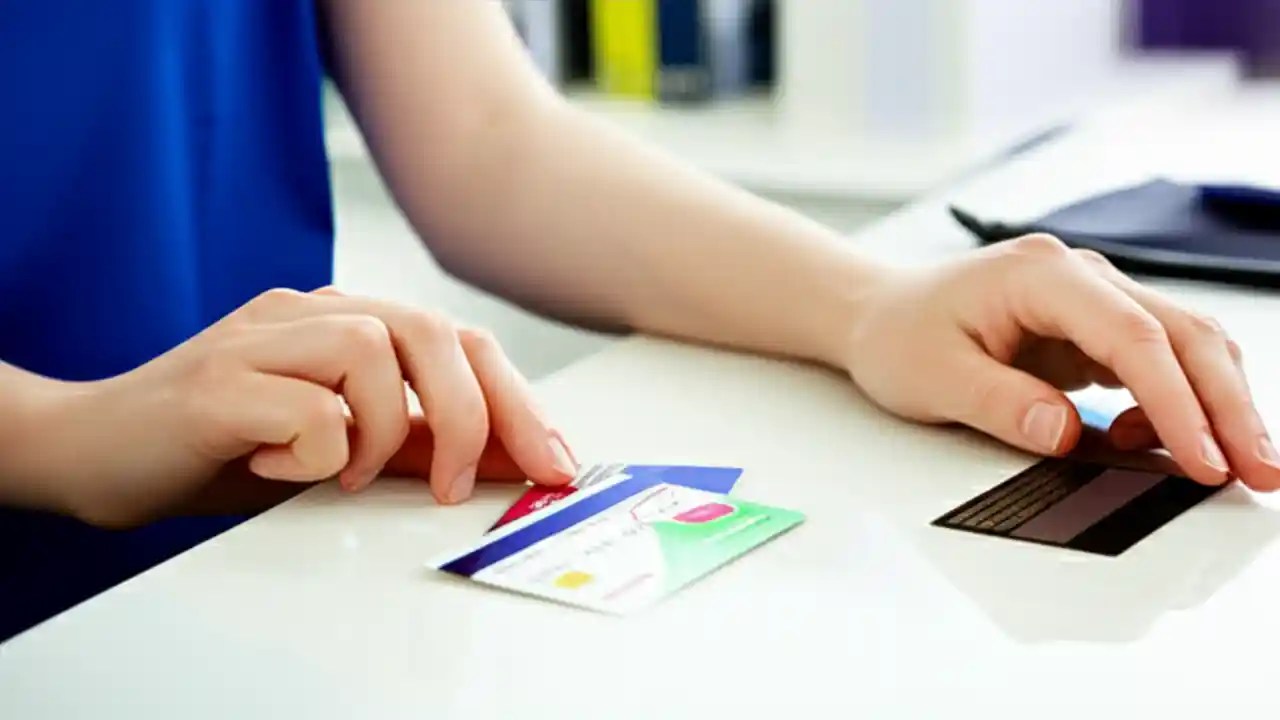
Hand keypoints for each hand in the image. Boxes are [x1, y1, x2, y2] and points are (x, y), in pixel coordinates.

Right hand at [52, 287, 576, 527]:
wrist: (92, 450)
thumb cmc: (222, 448)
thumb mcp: (338, 451)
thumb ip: (414, 445)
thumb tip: (502, 462)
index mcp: (346, 323)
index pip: (459, 341)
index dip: (518, 402)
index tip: (555, 465)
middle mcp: (308, 314)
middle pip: (432, 330)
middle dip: (478, 415)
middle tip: (463, 488)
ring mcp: (260, 338)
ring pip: (373, 348)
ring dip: (388, 430)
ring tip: (349, 474)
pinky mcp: (216, 381)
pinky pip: (307, 407)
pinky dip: (317, 452)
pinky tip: (280, 467)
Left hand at [845, 234, 1279, 490]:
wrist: (880, 315)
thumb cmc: (900, 335)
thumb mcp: (932, 377)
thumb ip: (999, 403)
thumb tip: (1066, 434)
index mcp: (1042, 275)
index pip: (1132, 335)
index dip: (1175, 401)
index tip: (1202, 458)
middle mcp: (1081, 278)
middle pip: (1182, 334)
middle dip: (1228, 405)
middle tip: (1263, 471)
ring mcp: (1094, 301)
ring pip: (1185, 345)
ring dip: (1218, 406)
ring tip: (1238, 468)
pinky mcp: (1096, 330)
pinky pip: (1158, 363)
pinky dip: (1177, 405)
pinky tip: (1158, 444)